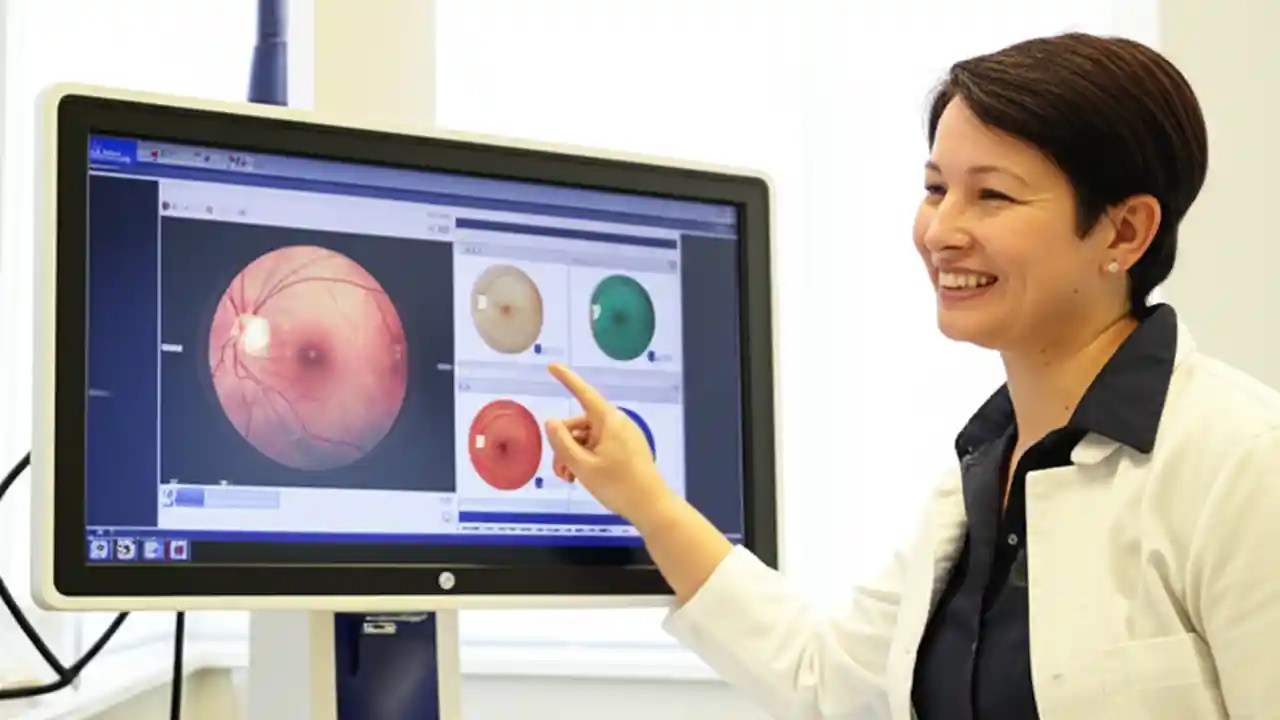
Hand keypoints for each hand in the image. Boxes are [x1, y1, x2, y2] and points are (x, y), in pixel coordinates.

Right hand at [544, 363, 675, 526]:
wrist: (651, 506)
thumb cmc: (617, 485)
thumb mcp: (582, 466)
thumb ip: (563, 442)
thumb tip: (551, 421)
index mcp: (609, 421)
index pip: (584, 393)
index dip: (567, 379)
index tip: (552, 366)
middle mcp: (617, 423)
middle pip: (580, 424)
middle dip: (564, 443)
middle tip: (559, 471)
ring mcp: (623, 436)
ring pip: (588, 438)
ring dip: (573, 454)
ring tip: (569, 478)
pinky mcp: (627, 449)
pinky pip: (600, 446)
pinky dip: (587, 458)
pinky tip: (580, 477)